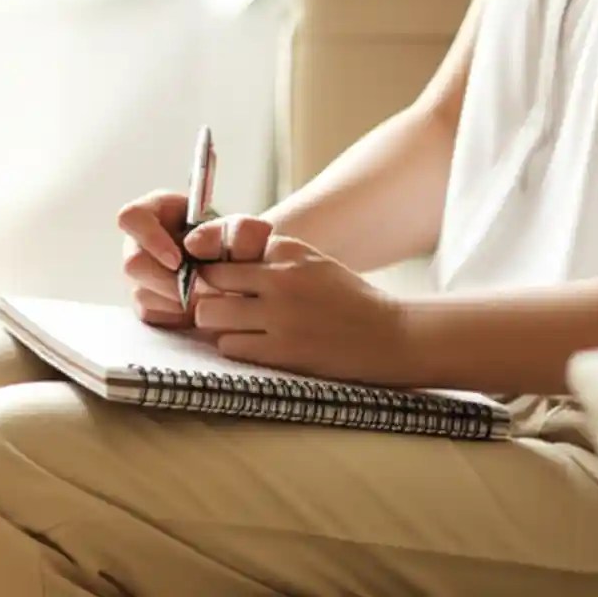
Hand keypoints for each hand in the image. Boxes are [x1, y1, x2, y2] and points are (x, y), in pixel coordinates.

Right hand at [117, 191, 270, 325]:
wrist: (236, 270)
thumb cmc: (232, 242)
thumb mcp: (240, 229)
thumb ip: (230, 229)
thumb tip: (192, 244)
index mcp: (155, 212)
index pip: (131, 217)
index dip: (150, 238)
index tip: (177, 260)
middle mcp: (139, 242)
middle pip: (133, 264)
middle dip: (167, 282)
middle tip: (198, 290)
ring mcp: (139, 274)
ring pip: (141, 293)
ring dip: (175, 301)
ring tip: (205, 298)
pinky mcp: (145, 302)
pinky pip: (151, 314)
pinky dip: (176, 316)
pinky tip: (197, 310)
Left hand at [195, 237, 410, 384]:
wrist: (388, 335)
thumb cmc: (346, 299)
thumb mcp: (311, 262)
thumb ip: (271, 259)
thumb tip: (219, 262)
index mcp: (288, 251)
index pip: (224, 247)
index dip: (214, 264)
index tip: (216, 276)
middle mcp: (280, 278)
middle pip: (209, 279)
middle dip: (209, 293)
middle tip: (219, 304)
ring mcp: (279, 315)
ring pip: (210, 314)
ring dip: (216, 322)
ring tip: (233, 327)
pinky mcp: (281, 350)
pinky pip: (229, 345)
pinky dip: (233, 346)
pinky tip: (251, 344)